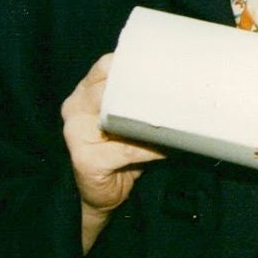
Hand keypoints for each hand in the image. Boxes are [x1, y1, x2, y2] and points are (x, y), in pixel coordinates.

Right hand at [60, 52, 163, 251]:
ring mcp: (76, 133)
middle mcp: (75, 108)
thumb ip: (137, 99)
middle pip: (113, 90)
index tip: (164, 65)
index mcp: (83, 92)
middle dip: (147, 93)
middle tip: (178, 93)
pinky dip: (152, 150)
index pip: (106, 66)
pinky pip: (128, 149)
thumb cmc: (118, 150)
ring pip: (122, 118)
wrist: (100, 195)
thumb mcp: (124, 119)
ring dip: (151, 122)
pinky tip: (167, 149)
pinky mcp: (86, 159)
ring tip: (177, 120)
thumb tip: (183, 83)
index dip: (133, 63)